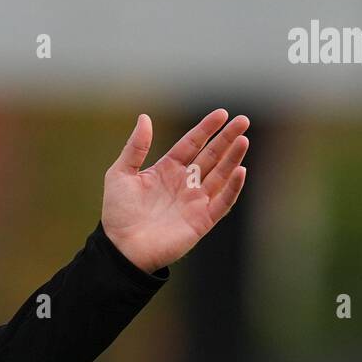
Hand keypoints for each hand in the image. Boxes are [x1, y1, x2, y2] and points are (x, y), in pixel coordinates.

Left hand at [101, 109, 249, 273]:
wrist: (121, 248)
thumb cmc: (118, 212)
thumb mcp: (120, 174)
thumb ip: (135, 147)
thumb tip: (144, 117)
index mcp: (167, 169)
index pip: (192, 144)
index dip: (206, 129)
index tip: (222, 113)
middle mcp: (185, 183)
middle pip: (211, 156)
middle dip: (227, 138)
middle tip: (243, 120)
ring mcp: (195, 201)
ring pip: (220, 175)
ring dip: (233, 158)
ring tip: (243, 139)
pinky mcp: (202, 221)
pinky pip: (222, 202)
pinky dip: (232, 187)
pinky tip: (241, 170)